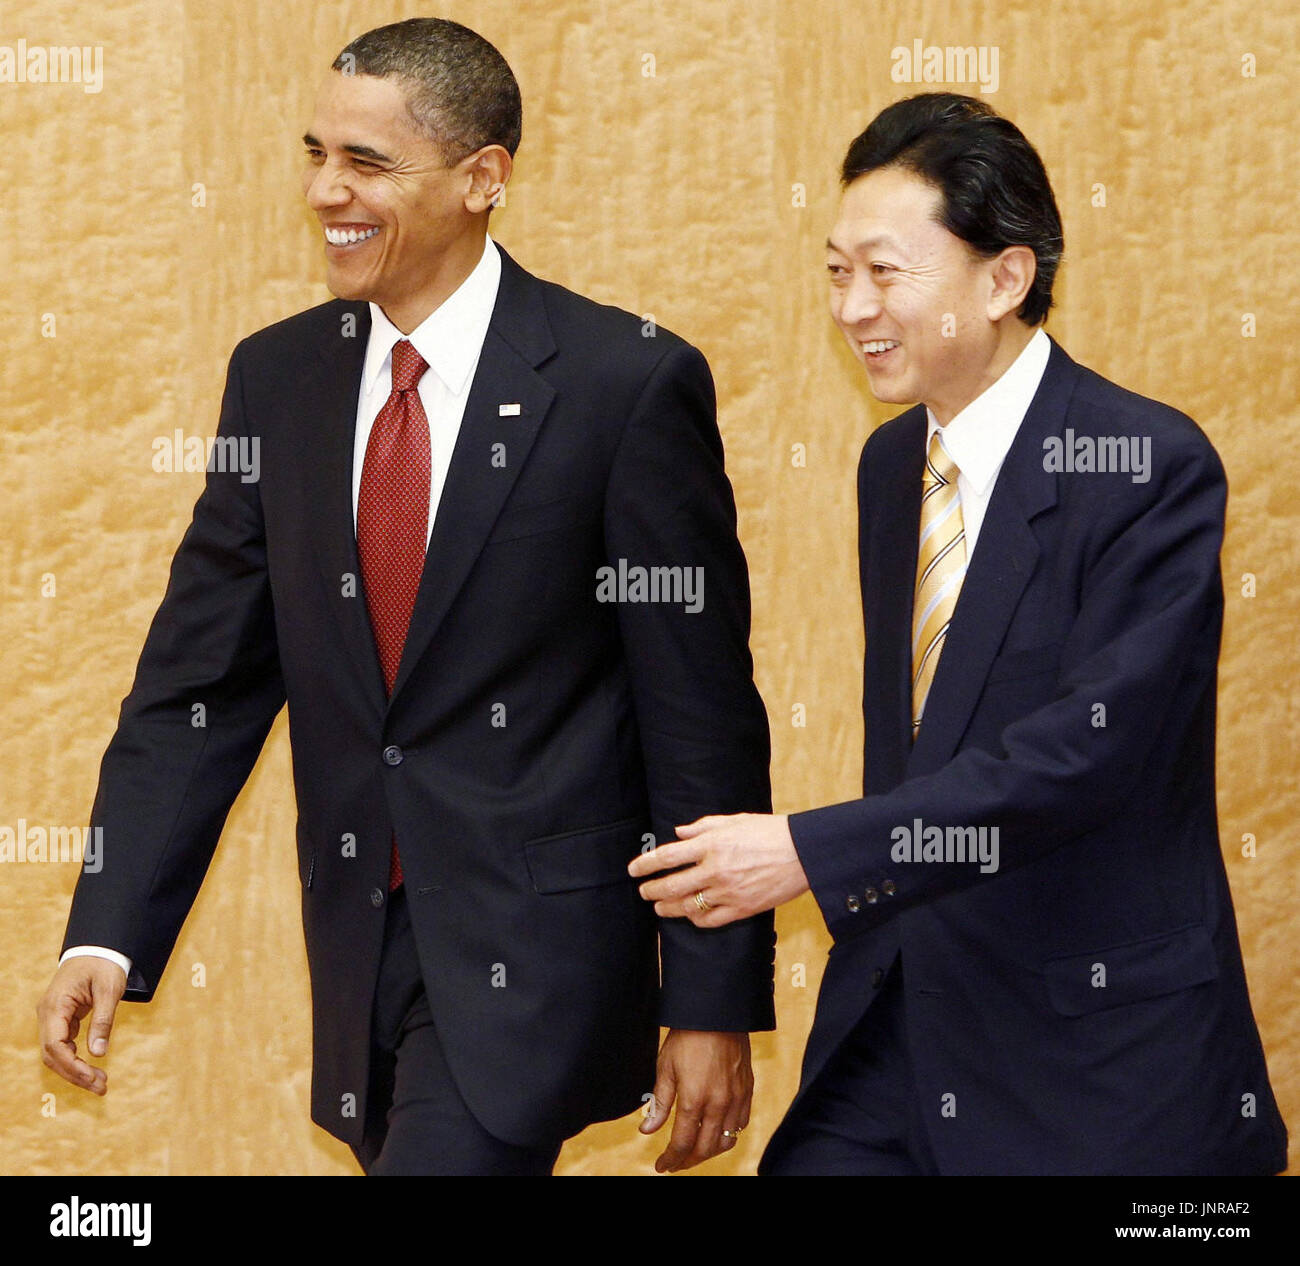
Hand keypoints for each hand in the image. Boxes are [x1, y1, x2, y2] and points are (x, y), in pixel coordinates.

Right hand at [37, 958, 126, 1094]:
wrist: (98, 947)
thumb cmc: (104, 964)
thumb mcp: (109, 989)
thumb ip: (103, 1020)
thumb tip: (99, 1052)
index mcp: (55, 1005)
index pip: (55, 1045)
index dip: (72, 1066)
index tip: (93, 1077)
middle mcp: (48, 1014)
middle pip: (52, 1055)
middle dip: (75, 1074)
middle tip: (101, 1087)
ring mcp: (52, 1017)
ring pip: (55, 1053)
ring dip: (75, 1070)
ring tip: (100, 1083)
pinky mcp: (61, 1019)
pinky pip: (62, 1045)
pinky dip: (75, 1059)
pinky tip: (92, 1068)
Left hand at [628, 812, 809, 925]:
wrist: (803, 853)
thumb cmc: (770, 831)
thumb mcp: (734, 820)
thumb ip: (702, 826)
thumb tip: (678, 832)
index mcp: (711, 844)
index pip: (667, 856)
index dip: (645, 864)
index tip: (633, 870)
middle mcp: (715, 870)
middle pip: (671, 885)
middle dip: (651, 890)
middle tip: (644, 891)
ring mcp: (727, 892)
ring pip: (687, 906)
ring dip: (668, 908)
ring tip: (659, 907)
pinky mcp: (741, 909)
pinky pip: (709, 920)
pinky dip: (695, 920)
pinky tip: (690, 916)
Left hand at [639, 1029, 752, 1171]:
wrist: (717, 1013)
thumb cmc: (687, 1037)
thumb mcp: (665, 1068)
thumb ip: (660, 1103)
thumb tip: (647, 1131)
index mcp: (694, 1100)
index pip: (683, 1143)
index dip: (671, 1159)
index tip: (662, 1166)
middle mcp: (718, 1104)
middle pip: (705, 1149)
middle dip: (688, 1161)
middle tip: (676, 1163)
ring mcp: (736, 1098)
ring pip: (726, 1141)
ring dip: (709, 1152)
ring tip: (695, 1152)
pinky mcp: (748, 1090)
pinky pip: (741, 1124)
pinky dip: (729, 1135)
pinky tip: (716, 1133)